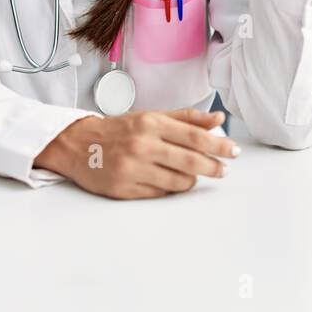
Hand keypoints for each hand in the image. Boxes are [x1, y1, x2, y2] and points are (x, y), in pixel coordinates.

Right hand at [34, 109, 239, 198]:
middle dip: (213, 168)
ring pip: (178, 182)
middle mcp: (142, 145)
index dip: (218, 145)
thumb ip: (186, 119)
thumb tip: (217, 120)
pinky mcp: (125, 189)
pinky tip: (167, 181)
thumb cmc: (118, 130)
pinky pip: (160, 194)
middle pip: (191, 161)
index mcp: (150, 123)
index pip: (194, 136)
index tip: (233, 152)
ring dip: (191, 180)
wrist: (77, 145)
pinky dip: (170, 188)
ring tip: (192, 175)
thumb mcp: (151, 117)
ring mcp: (133, 169)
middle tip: (223, 170)